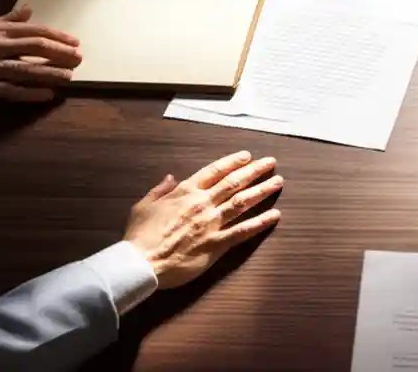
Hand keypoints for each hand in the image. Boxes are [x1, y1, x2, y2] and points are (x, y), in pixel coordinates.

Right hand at [0, 6, 80, 102]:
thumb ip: (6, 19)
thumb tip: (28, 9)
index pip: (35, 30)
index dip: (57, 36)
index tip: (75, 42)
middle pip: (36, 48)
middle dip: (61, 53)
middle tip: (79, 59)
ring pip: (27, 70)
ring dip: (51, 73)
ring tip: (69, 77)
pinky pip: (11, 91)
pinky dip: (31, 93)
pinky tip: (47, 95)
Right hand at [125, 150, 283, 288]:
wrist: (141, 262)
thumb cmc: (140, 235)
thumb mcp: (144, 205)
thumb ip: (160, 190)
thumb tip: (170, 177)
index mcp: (185, 192)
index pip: (214, 171)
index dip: (233, 162)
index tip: (247, 156)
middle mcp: (202, 204)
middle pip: (234, 183)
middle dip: (255, 171)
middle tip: (271, 163)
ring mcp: (212, 223)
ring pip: (243, 202)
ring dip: (262, 191)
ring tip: (278, 182)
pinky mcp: (216, 244)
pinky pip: (243, 231)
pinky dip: (260, 222)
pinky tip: (275, 215)